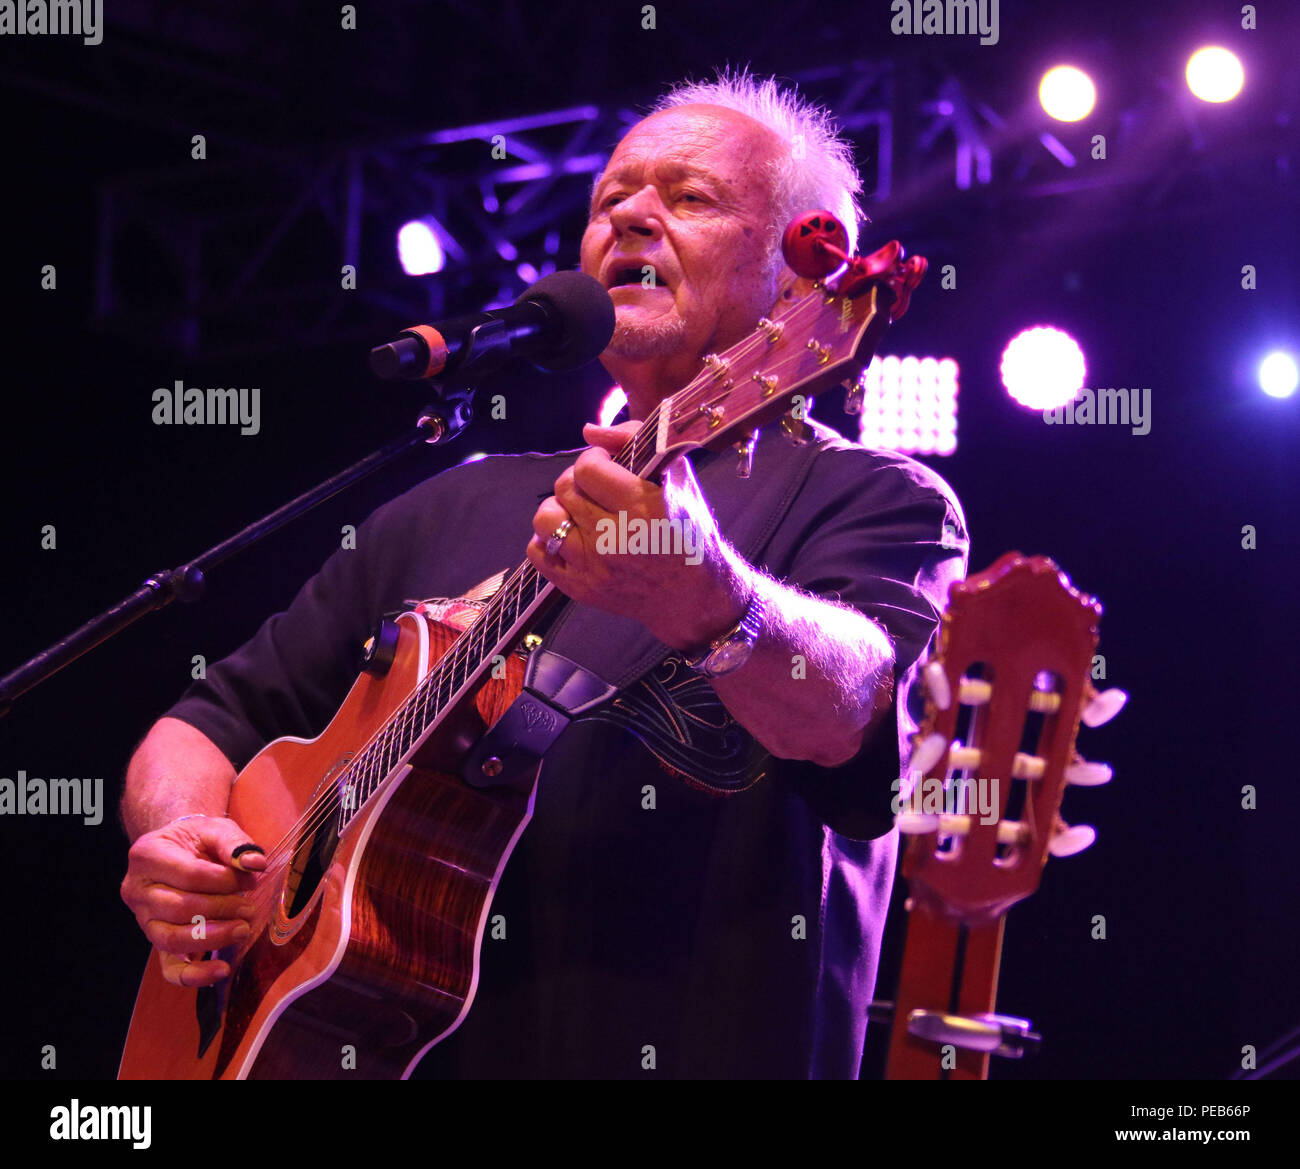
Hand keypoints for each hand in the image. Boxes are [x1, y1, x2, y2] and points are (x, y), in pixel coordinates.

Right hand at [120, 814, 265, 987]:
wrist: (178, 849)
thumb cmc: (198, 839)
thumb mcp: (216, 828)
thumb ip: (235, 844)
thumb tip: (255, 864)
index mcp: (146, 854)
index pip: (190, 875)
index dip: (225, 881)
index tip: (251, 880)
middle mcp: (137, 890)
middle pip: (180, 908)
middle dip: (222, 909)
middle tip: (249, 908)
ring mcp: (143, 919)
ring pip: (172, 938)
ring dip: (214, 937)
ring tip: (242, 929)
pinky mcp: (156, 941)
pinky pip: (169, 967)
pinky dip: (195, 974)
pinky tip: (222, 970)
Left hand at [526, 421, 748, 649]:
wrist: (692, 597)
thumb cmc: (688, 532)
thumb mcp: (677, 479)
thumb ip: (634, 442)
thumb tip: (588, 431)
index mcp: (642, 508)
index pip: (586, 468)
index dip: (593, 460)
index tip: (608, 466)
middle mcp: (614, 539)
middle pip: (565, 489)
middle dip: (578, 481)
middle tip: (597, 490)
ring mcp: (594, 567)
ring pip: (546, 519)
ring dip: (559, 508)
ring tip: (580, 512)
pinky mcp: (580, 589)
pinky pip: (539, 553)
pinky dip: (549, 540)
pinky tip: (573, 537)